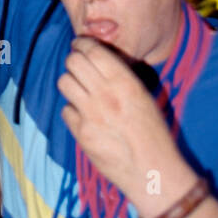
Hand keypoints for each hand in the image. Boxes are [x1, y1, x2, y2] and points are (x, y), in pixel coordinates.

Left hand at [57, 38, 194, 217]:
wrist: (154, 173)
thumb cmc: (154, 134)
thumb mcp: (144, 97)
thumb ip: (121, 77)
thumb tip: (97, 59)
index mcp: (125, 82)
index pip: (93, 50)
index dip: (82, 44)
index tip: (79, 45)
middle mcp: (106, 95)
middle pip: (73, 61)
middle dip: (73, 61)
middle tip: (77, 66)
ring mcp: (91, 115)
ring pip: (64, 82)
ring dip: (70, 83)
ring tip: (79, 90)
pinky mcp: (82, 134)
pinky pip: (66, 110)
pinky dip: (72, 111)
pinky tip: (84, 117)